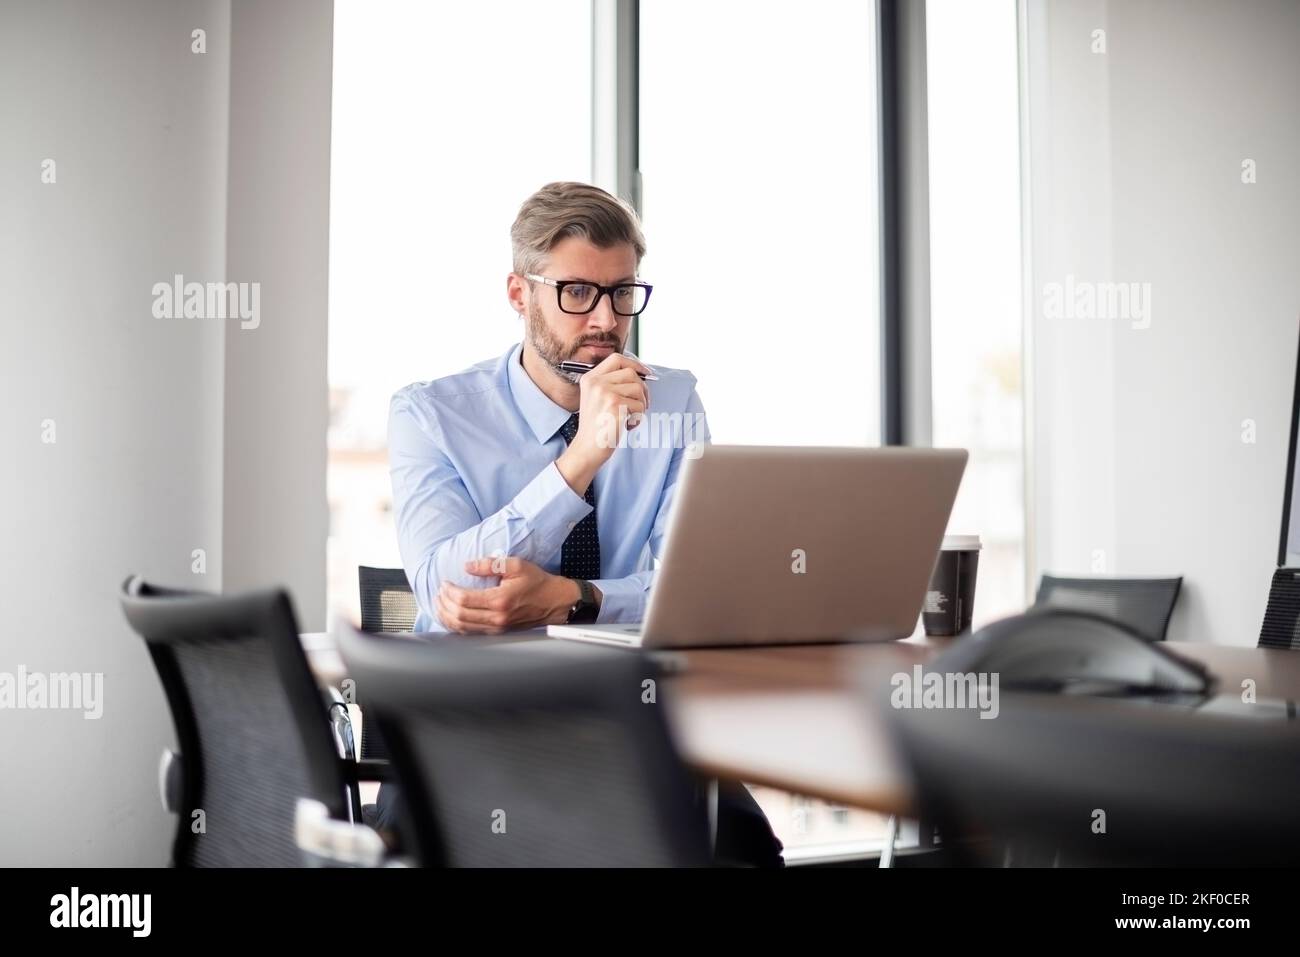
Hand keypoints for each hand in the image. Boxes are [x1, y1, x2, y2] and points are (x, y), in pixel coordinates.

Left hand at [436, 557, 581, 633]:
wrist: (555, 602)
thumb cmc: (537, 582)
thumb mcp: (517, 565)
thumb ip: (490, 564)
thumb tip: (468, 566)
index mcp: (500, 600)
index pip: (464, 599)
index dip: (449, 591)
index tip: (445, 582)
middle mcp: (497, 618)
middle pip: (459, 615)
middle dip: (444, 603)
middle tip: (439, 591)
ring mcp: (497, 628)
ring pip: (462, 627)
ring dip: (446, 615)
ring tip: (440, 603)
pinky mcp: (498, 633)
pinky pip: (470, 632)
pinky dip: (456, 625)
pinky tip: (450, 616)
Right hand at [556, 352, 651, 495]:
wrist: (587, 448)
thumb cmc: (597, 426)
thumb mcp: (597, 398)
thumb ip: (613, 384)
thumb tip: (641, 373)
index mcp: (590, 378)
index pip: (616, 359)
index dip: (634, 363)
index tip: (645, 373)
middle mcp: (596, 383)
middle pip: (631, 373)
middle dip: (642, 389)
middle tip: (639, 405)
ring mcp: (605, 394)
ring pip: (638, 389)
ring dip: (641, 405)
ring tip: (629, 418)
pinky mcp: (615, 407)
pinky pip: (640, 406)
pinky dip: (638, 418)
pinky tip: (626, 426)